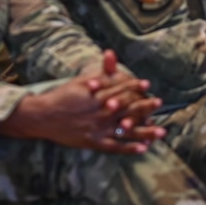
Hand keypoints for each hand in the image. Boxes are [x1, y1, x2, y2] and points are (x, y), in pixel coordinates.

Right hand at [0, 51, 163, 153]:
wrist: (43, 116)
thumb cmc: (61, 97)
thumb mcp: (79, 82)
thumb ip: (98, 74)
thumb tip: (111, 56)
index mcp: (96, 96)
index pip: (119, 89)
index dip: (134, 87)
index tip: (147, 84)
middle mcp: (100, 112)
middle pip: (127, 109)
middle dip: (145, 106)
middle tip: (159, 103)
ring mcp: (98, 128)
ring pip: (126, 130)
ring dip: (145, 131)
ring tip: (162, 131)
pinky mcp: (94, 142)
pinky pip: (116, 147)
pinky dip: (130, 148)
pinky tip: (144, 148)